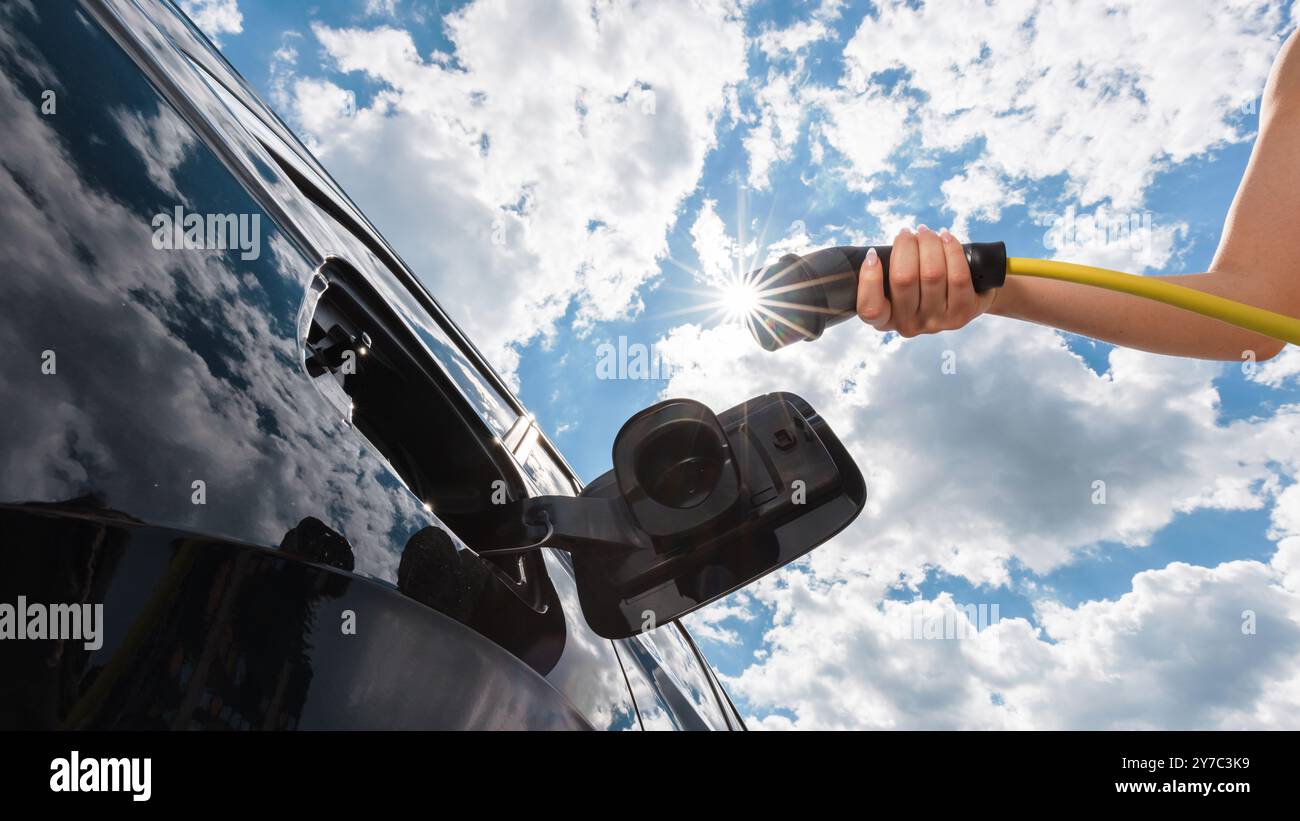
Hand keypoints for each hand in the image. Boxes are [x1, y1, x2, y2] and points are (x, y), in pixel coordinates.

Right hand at [855, 225, 996, 337]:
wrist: (968, 297)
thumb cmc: (922, 284)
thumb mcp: (897, 284)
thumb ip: (885, 271)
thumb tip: (876, 251)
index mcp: (886, 320)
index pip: (870, 310)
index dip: (869, 280)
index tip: (873, 255)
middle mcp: (909, 325)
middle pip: (904, 279)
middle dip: (906, 245)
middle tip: (907, 233)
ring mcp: (937, 322)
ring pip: (932, 274)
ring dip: (929, 243)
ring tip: (926, 233)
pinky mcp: (962, 313)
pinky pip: (958, 276)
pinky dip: (951, 250)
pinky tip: (946, 238)